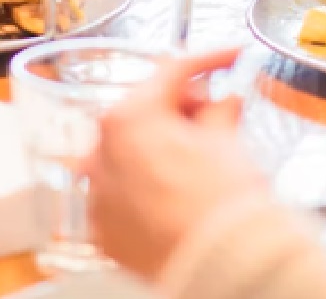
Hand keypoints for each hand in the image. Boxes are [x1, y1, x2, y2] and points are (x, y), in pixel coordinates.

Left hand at [86, 49, 266, 278]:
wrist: (224, 266)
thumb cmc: (225, 204)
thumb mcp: (228, 143)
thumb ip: (219, 113)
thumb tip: (223, 104)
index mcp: (130, 117)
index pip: (171, 72)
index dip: (209, 60)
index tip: (229, 58)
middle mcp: (100, 151)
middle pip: (142, 114)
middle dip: (180, 111)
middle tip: (217, 118)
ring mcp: (97, 193)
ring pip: (127, 156)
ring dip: (158, 150)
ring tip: (198, 163)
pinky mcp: (102, 231)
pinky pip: (121, 196)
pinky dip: (145, 190)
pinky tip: (177, 196)